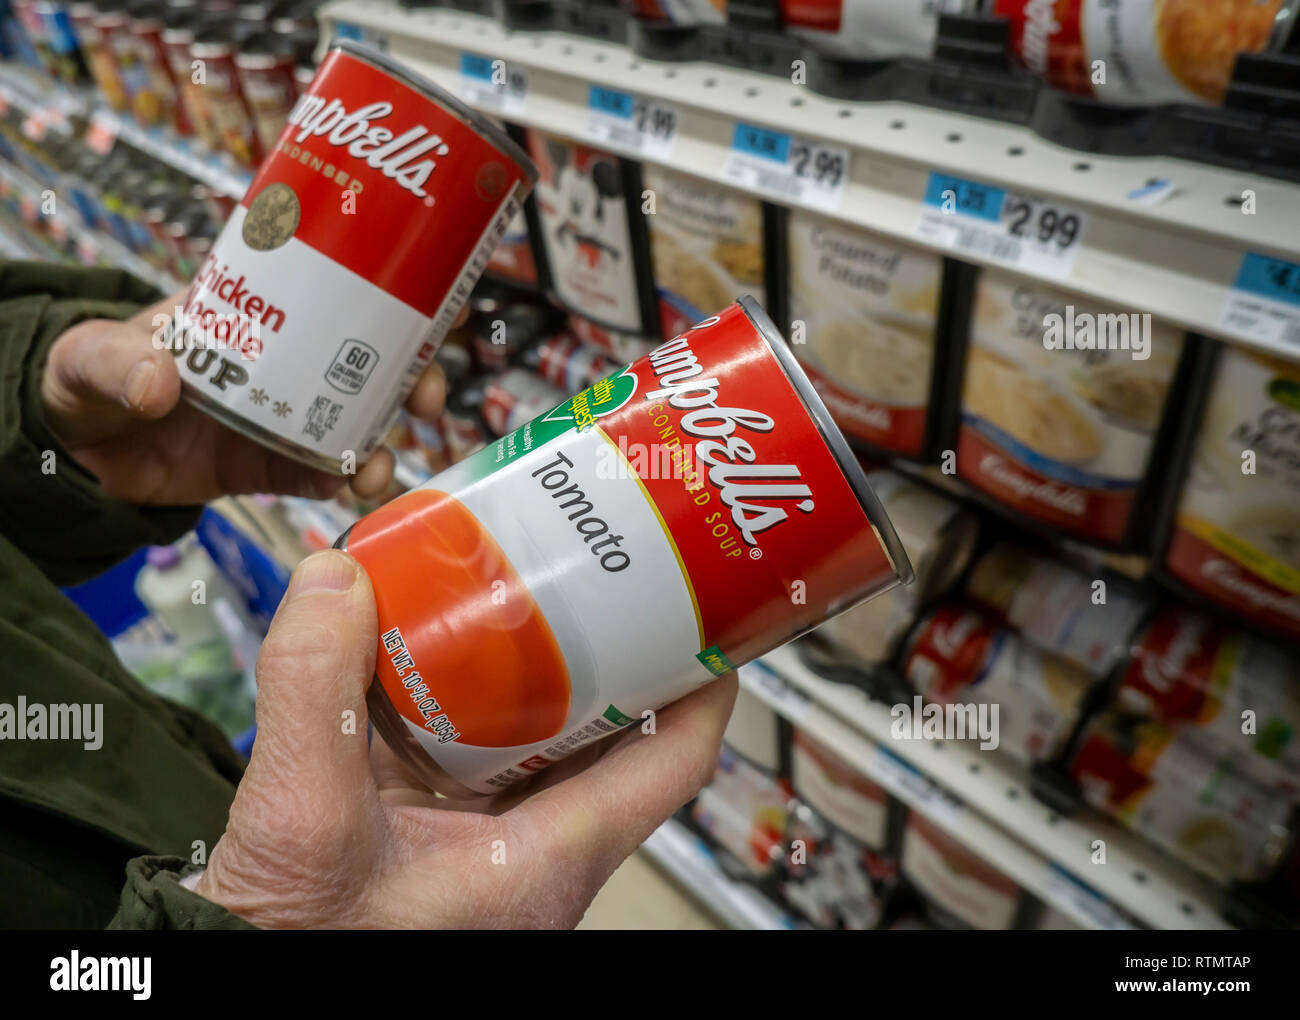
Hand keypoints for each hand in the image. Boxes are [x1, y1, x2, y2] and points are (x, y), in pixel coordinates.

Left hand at [40, 293, 462, 504]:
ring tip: (387, 459)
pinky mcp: (273, 467)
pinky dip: (349, 482)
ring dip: (390, 434)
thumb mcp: (95, 354)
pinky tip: (361, 487)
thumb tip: (160, 384)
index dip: (397, 285)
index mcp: (259, 312)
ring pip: (361, 419)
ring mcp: (285, 415)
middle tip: (430, 390)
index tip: (443, 291)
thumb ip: (121, 359)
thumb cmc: (91, 378)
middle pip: (371, 357)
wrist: (79, 455)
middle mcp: (286, 361)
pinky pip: (324, 474)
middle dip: (416, 371)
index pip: (337, 284)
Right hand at [196, 550, 736, 928]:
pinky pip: (462, 742)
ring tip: (519, 581)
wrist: (230, 977)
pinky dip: (451, 684)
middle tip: (602, 571)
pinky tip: (425, 635)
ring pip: (530, 732)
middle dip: (606, 648)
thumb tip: (336, 580)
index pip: (670, 764)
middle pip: (605, 732)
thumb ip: (314, 694)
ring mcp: (477, 840)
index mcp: (544, 860)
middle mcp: (527, 849)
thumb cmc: (295, 950)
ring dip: (524, 661)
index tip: (712, 617)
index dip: (703, 686)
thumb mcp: (302, 823)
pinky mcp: (424, 831)